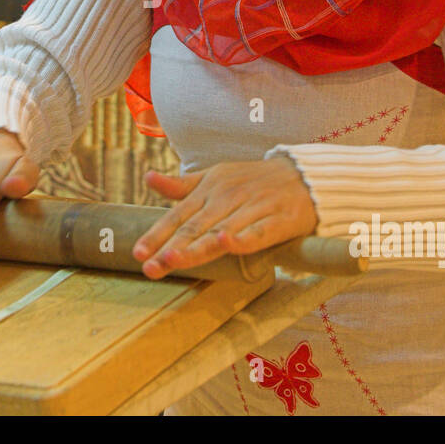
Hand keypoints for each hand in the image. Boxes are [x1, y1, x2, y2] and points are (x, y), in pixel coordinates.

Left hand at [132, 156, 317, 278]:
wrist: (305, 177)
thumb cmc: (254, 181)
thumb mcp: (216, 177)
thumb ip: (183, 186)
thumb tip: (149, 178)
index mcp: (210, 188)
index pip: (179, 215)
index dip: (158, 234)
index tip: (138, 252)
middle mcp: (228, 197)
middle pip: (195, 227)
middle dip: (171, 248)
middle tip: (150, 267)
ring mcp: (254, 207)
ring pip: (221, 231)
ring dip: (198, 246)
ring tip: (175, 260)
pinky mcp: (279, 220)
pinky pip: (259, 232)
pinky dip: (244, 239)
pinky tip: (228, 245)